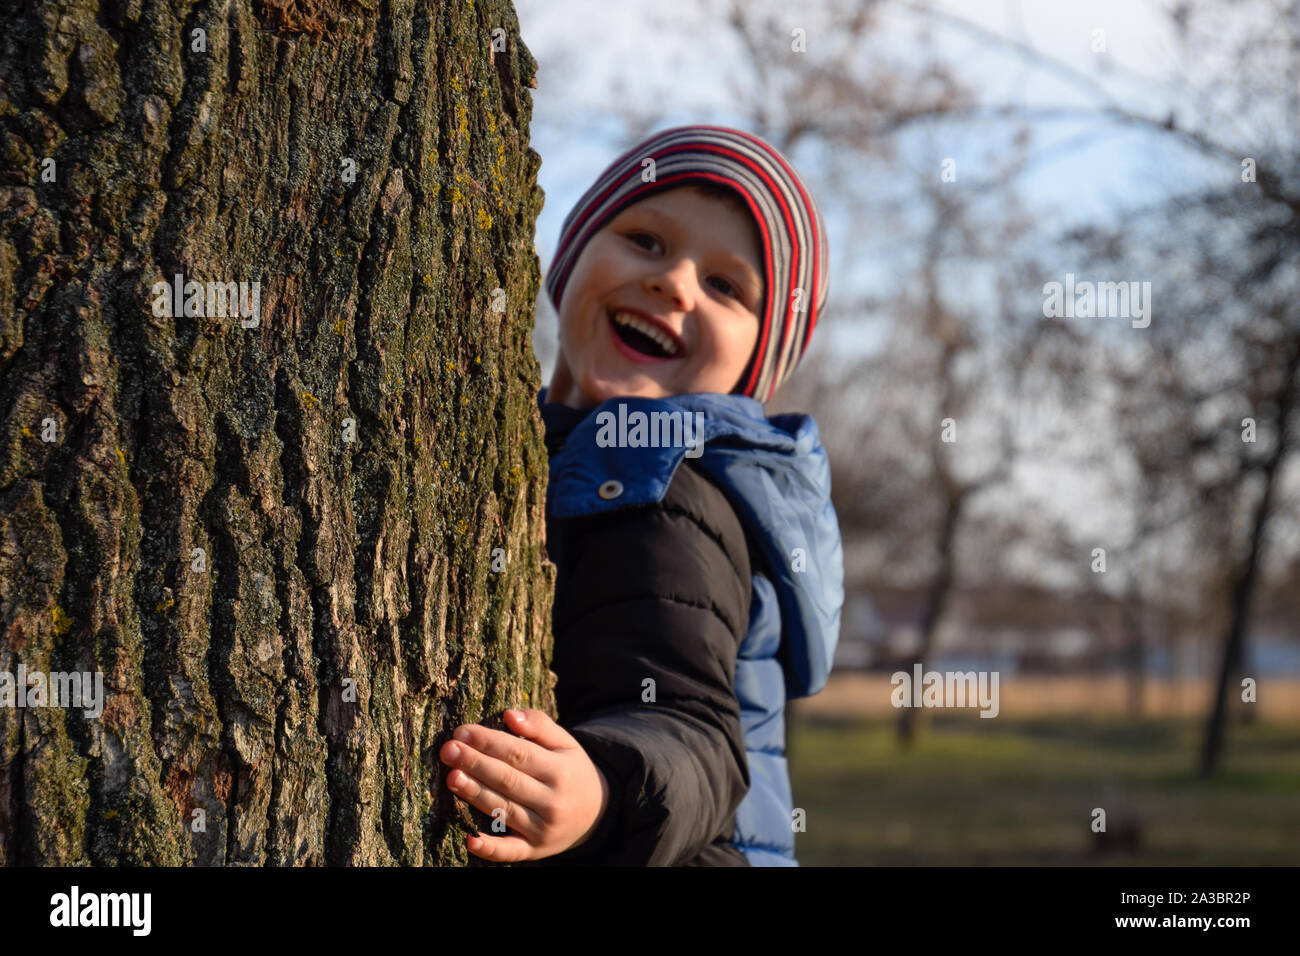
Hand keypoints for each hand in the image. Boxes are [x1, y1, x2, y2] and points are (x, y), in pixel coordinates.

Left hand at [439, 708, 610, 861]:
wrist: (597, 814)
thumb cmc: (571, 771)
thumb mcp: (565, 743)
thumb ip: (539, 725)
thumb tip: (509, 715)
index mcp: (560, 770)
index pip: (518, 753)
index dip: (489, 742)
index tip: (462, 731)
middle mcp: (552, 801)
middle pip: (508, 779)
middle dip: (475, 764)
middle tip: (448, 750)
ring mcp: (543, 829)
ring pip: (504, 809)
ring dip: (475, 794)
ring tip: (452, 777)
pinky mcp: (534, 850)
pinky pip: (510, 852)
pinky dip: (490, 848)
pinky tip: (470, 839)